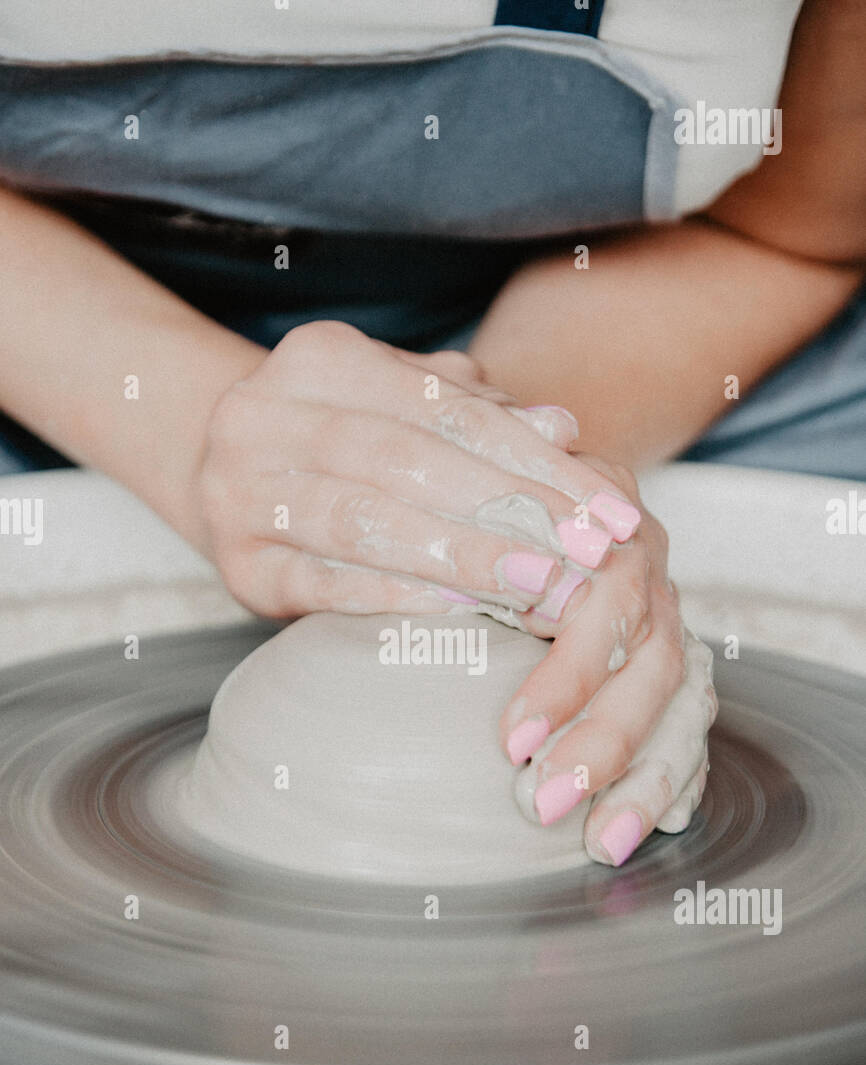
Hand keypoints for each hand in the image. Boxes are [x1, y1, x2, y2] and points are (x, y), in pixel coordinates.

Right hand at [195, 321, 633, 618]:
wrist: (218, 474)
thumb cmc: (341, 438)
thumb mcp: (402, 403)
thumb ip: (477, 411)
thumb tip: (564, 429)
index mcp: (317, 356)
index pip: (445, 408)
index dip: (533, 460)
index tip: (607, 509)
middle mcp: (263, 415)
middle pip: (406, 461)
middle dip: (507, 510)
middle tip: (586, 557)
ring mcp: (238, 493)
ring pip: (365, 522)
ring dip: (463, 557)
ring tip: (540, 587)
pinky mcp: (238, 568)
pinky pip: (325, 585)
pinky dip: (398, 598)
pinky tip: (463, 612)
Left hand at [500, 458, 717, 864]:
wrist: (537, 485)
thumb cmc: (483, 489)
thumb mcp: (477, 467)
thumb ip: (482, 454)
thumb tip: (507, 419)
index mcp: (606, 524)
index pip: (605, 604)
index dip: (566, 676)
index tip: (509, 740)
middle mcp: (649, 574)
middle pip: (650, 665)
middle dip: (600, 745)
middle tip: (542, 804)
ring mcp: (668, 622)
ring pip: (680, 704)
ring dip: (642, 777)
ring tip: (602, 841)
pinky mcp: (671, 668)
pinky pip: (691, 728)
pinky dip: (679, 777)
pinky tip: (660, 823)